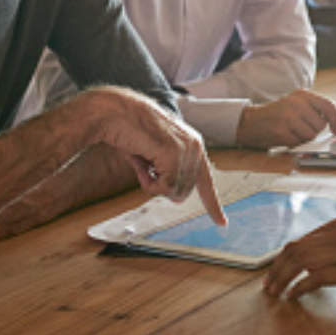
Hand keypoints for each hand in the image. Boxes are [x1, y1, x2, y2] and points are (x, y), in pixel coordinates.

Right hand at [78, 86, 225, 225]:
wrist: (114, 112)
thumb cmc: (130, 131)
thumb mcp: (154, 155)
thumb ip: (169, 173)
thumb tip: (176, 197)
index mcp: (193, 144)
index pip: (206, 180)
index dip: (213, 203)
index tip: (222, 223)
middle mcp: (195, 146)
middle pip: (184, 192)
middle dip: (162, 187)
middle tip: (145, 168)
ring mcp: (186, 149)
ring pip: (175, 192)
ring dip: (153, 184)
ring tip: (142, 161)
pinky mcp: (174, 153)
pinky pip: (165, 187)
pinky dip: (149, 183)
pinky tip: (141, 163)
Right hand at [237, 90, 335, 148]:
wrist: (251, 122)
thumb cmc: (278, 114)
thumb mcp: (297, 104)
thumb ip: (318, 109)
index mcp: (302, 95)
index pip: (329, 106)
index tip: (335, 129)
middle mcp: (296, 103)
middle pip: (321, 124)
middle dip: (314, 130)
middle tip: (300, 127)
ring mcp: (288, 117)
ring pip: (312, 135)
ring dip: (304, 137)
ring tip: (292, 131)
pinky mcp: (281, 131)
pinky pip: (299, 143)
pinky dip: (294, 143)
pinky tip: (285, 136)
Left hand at [262, 216, 335, 299]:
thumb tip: (330, 259)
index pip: (305, 238)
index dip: (287, 255)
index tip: (278, 268)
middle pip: (296, 248)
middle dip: (277, 266)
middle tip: (269, 283)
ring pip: (299, 262)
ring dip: (282, 278)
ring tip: (274, 292)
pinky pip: (311, 278)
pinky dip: (298, 288)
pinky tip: (293, 296)